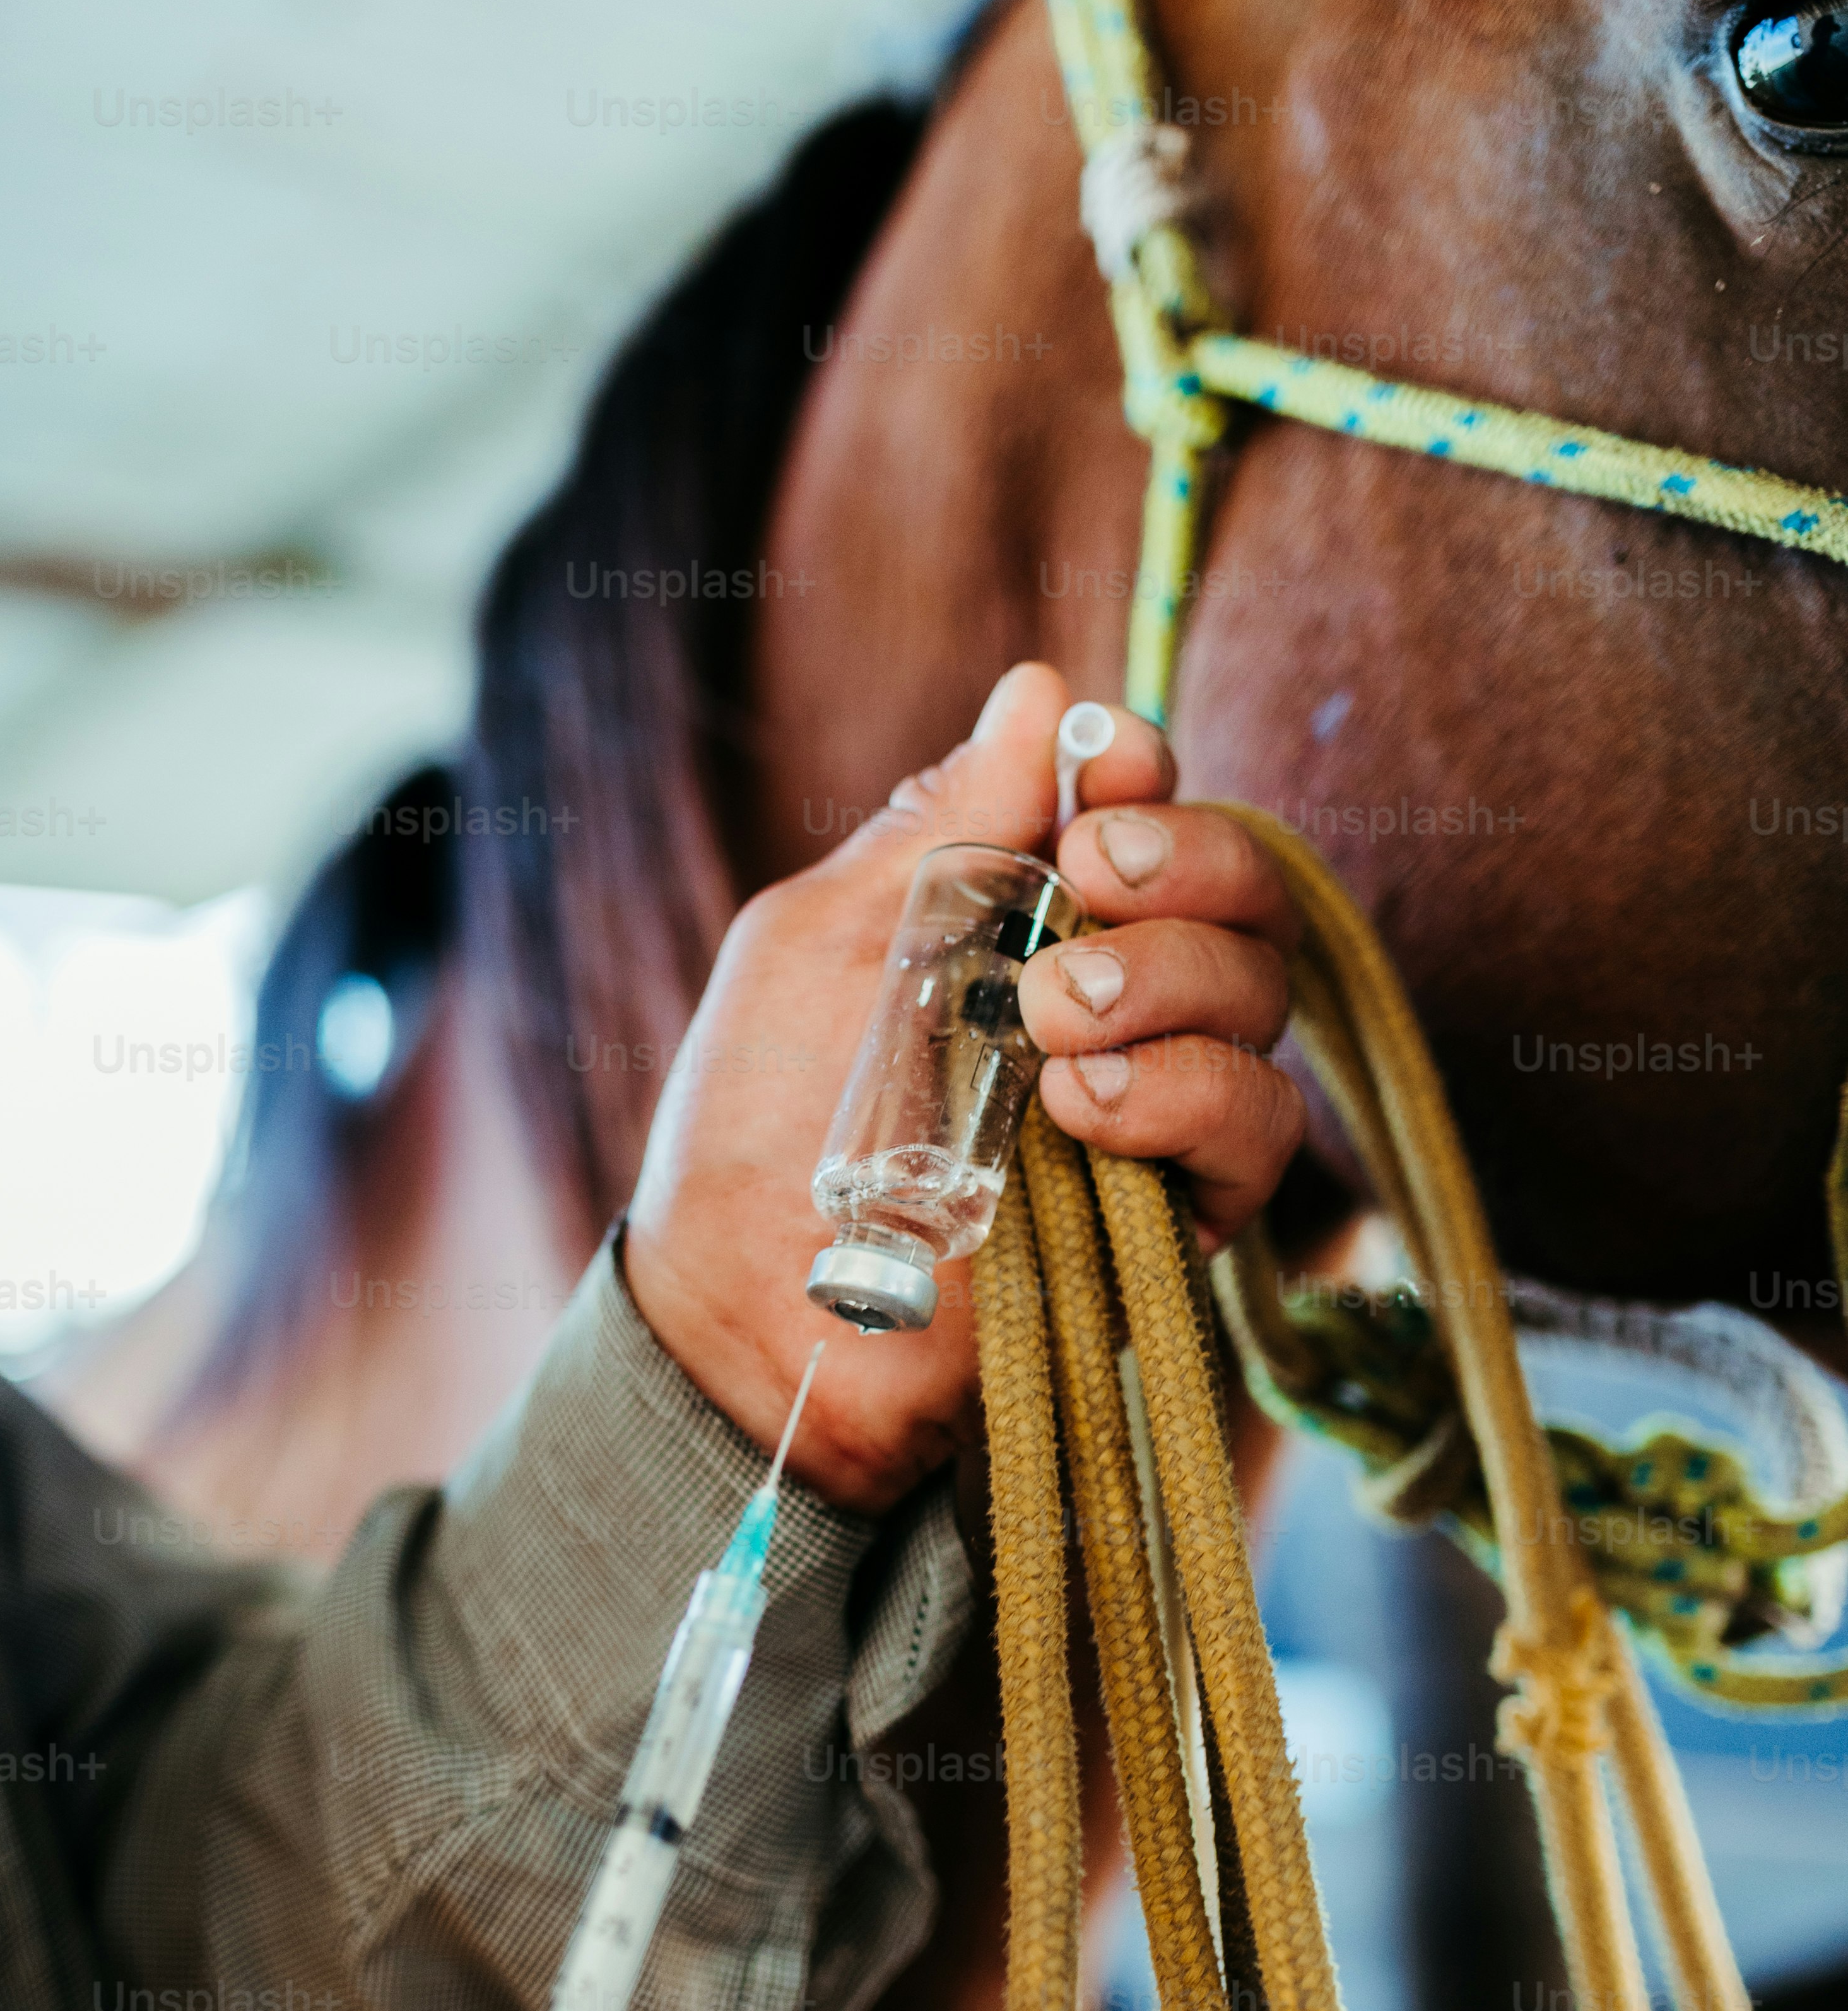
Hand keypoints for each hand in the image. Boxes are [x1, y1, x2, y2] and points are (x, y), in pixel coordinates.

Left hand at [625, 659, 1303, 1514]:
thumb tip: (1039, 692)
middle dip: (1187, 862)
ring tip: (1055, 1023)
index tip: (1106, 773)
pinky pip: (1257, 1126)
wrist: (750, 1318)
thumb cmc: (757, 1131)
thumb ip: (939, 831)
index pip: (1144, 818)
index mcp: (1025, 922)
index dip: (1147, 780)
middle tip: (1092, 881)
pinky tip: (1087, 1107)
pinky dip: (1187, 1095)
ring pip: (1261, 996)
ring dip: (1173, 979)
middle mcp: (1110, 1000)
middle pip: (1238, 893)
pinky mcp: (1176, 1213)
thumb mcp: (818, 946)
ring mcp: (1152, 1105)